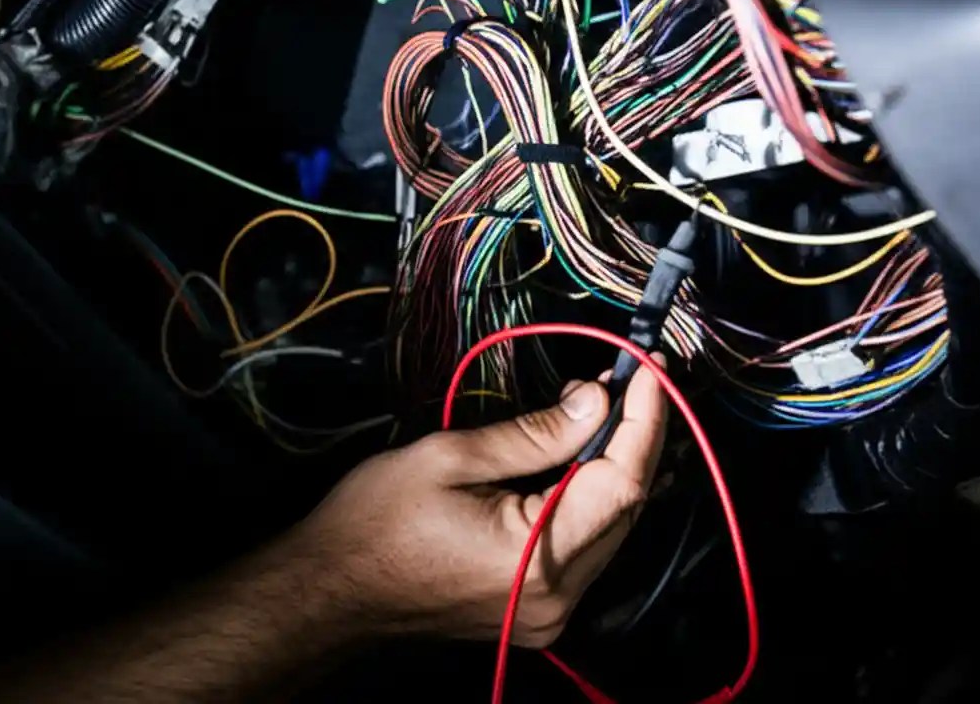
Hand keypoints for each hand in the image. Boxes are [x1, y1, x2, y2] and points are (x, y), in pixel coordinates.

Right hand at [290, 358, 667, 647]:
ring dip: (617, 465)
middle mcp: (556, 597)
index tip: (651, 366)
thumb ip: (535, 434)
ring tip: (604, 405)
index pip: (622, 482)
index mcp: (535, 558)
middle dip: (636, 437)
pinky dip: (592, 497)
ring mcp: (548, 612)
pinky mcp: (535, 611)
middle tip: (629, 378)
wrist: (328, 592)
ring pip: (613, 528)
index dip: (645, 419)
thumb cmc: (372, 523)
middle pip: (628, 508)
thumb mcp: (450, 458)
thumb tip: (598, 400)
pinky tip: (582, 455)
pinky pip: (586, 547)